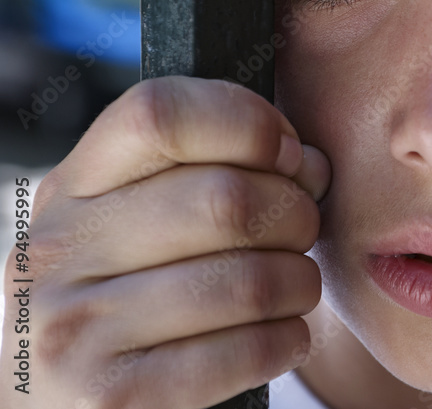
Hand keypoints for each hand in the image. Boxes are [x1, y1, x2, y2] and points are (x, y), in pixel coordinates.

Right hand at [1, 77, 330, 408]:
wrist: (64, 408)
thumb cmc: (136, 296)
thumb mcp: (141, 219)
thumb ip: (211, 171)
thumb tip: (309, 165)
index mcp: (73, 186)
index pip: (160, 113)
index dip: (248, 124)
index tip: (288, 156)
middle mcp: (61, 250)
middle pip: (225, 198)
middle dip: (295, 214)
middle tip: (300, 233)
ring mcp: (76, 327)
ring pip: (249, 279)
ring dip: (300, 282)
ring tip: (295, 287)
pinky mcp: (113, 397)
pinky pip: (248, 351)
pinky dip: (290, 340)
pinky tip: (283, 337)